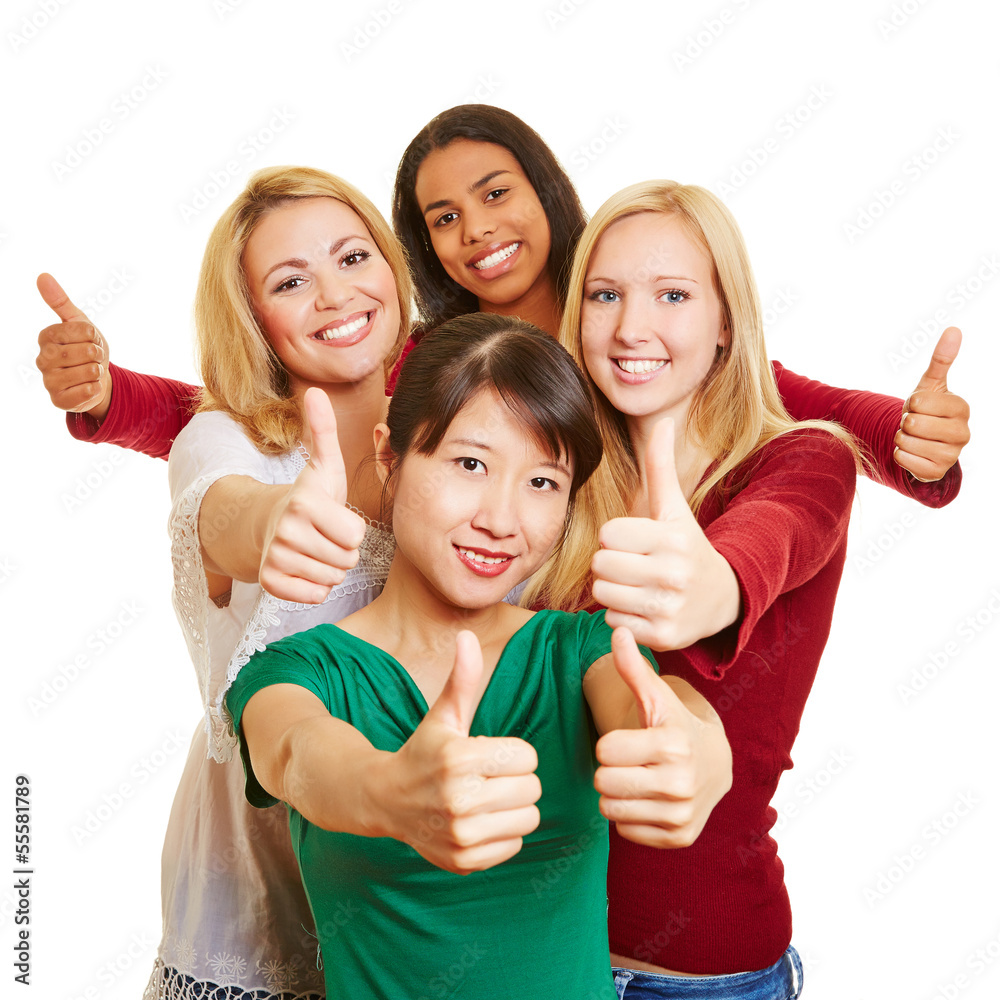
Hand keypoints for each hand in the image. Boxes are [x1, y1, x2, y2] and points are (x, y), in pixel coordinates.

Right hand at [35, 273, 111, 418]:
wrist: (96, 379)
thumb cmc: (86, 348)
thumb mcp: (79, 323)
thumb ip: (61, 301)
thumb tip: (42, 276)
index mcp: (46, 336)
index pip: (84, 331)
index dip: (95, 337)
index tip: (90, 340)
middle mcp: (43, 358)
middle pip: (86, 351)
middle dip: (98, 354)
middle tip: (91, 358)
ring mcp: (49, 380)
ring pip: (89, 371)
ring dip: (98, 371)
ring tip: (89, 371)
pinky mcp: (59, 400)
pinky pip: (88, 391)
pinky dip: (95, 388)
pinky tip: (88, 386)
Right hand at [259, 387, 366, 601]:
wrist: (269, 522)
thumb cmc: (310, 496)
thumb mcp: (324, 465)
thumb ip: (324, 431)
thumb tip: (316, 391)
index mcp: (304, 502)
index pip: (356, 535)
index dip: (352, 528)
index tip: (334, 517)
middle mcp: (285, 531)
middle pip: (347, 560)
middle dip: (342, 550)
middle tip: (324, 534)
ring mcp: (274, 558)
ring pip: (332, 578)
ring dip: (329, 567)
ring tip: (314, 548)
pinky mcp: (269, 582)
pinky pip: (315, 596)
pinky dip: (314, 586)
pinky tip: (304, 566)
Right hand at [385, 631, 540, 873]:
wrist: (384, 799)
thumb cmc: (423, 750)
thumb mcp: (443, 715)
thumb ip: (463, 679)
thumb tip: (467, 635)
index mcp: (459, 759)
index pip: (527, 757)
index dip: (512, 752)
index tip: (488, 753)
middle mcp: (459, 800)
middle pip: (532, 789)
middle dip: (516, 779)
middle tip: (488, 777)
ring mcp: (461, 835)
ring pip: (528, 819)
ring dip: (513, 808)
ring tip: (485, 798)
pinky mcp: (464, 862)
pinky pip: (514, 845)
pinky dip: (503, 834)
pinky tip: (478, 821)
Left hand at [591, 418, 740, 649]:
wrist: (724, 598)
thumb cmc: (684, 546)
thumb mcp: (674, 507)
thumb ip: (661, 465)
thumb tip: (663, 419)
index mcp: (673, 538)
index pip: (608, 535)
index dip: (616, 537)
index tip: (637, 542)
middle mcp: (674, 573)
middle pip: (600, 565)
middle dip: (610, 564)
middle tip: (633, 565)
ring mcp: (669, 608)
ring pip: (602, 594)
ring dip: (612, 590)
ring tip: (636, 586)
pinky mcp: (663, 637)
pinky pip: (613, 622)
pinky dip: (622, 617)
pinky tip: (644, 608)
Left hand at [594, 627, 731, 847]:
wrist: (717, 765)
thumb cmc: (676, 726)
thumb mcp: (657, 697)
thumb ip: (633, 668)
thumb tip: (617, 631)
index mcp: (673, 744)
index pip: (605, 750)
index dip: (610, 744)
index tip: (629, 741)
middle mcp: (681, 782)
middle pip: (604, 783)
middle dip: (609, 771)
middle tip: (630, 763)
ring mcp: (682, 814)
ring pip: (610, 810)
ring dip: (616, 795)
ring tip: (637, 780)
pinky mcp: (679, 838)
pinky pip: (625, 832)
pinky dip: (631, 818)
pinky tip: (649, 800)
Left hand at [894, 327, 969, 481]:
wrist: (923, 442)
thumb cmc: (927, 409)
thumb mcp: (930, 385)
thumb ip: (941, 359)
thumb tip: (953, 329)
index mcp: (961, 408)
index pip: (921, 402)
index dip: (911, 403)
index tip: (919, 406)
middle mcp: (963, 433)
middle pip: (913, 424)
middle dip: (905, 422)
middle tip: (913, 423)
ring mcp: (952, 455)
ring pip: (907, 443)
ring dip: (901, 439)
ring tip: (911, 436)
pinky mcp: (937, 472)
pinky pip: (904, 460)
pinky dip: (899, 455)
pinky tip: (910, 451)